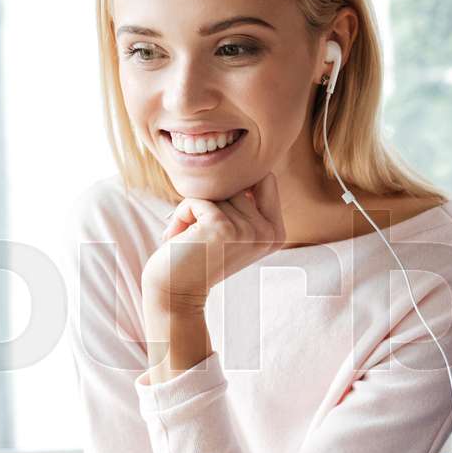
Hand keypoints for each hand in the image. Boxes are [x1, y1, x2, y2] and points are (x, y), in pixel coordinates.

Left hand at [141, 173, 285, 314]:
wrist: (175, 291)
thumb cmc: (198, 255)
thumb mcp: (233, 229)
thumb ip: (246, 200)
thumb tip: (246, 161)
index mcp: (276, 232)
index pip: (265, 178)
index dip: (236, 186)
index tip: (218, 218)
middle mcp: (269, 233)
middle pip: (237, 183)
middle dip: (211, 200)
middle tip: (200, 233)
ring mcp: (248, 231)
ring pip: (216, 190)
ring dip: (194, 210)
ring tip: (191, 238)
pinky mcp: (223, 229)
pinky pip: (197, 200)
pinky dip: (182, 215)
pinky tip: (181, 239)